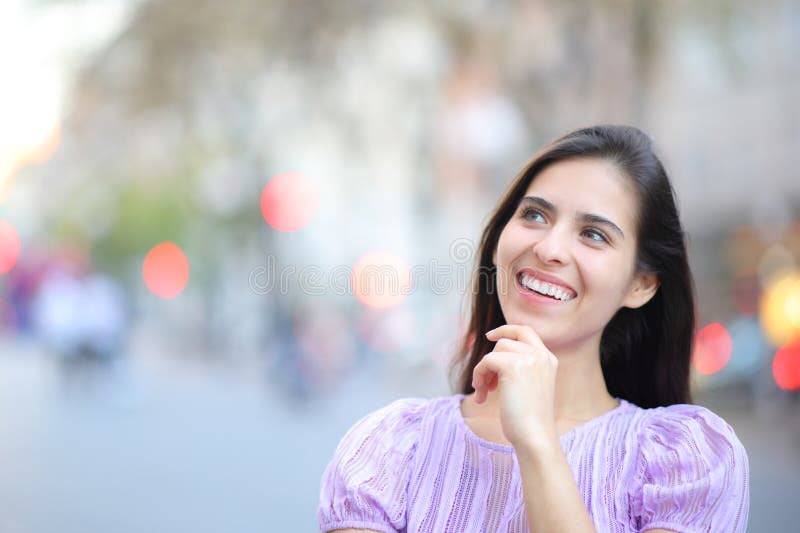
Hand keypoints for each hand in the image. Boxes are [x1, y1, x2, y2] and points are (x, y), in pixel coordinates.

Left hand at [472, 324, 558, 447]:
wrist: (535, 436)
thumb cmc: (528, 420)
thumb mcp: (529, 387)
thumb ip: (520, 368)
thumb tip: (492, 359)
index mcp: (548, 359)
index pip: (525, 331)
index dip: (506, 330)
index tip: (489, 336)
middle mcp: (541, 355)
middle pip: (505, 341)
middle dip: (490, 360)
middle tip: (486, 385)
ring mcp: (529, 359)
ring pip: (494, 351)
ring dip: (483, 371)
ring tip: (484, 393)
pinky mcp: (513, 366)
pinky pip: (486, 361)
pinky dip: (478, 376)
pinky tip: (481, 396)